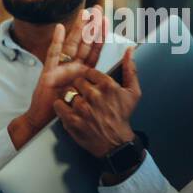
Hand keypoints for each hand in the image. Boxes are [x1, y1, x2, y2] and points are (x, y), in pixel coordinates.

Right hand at [9, 6, 104, 148]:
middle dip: (91, 26)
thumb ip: (96, 84)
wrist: (44, 120)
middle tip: (97, 8)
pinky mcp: (48, 73)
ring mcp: (60, 68)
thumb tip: (110, 78)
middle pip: (84, 43)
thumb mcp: (85, 96)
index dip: (101, 35)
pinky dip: (56, 41)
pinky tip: (59, 29)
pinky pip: (53, 55)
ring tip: (84, 13)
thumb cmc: (65, 110)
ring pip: (71, 45)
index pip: (94, 50)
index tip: (107, 20)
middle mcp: (72, 67)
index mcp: (83, 72)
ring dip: (77, 29)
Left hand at [53, 46, 141, 161]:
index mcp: (108, 86)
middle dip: (80, 88)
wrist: (115, 142)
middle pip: (78, 81)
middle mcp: (94, 95)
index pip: (90, 72)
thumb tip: (130, 50)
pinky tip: (68, 109)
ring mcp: (82, 108)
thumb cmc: (123, 116)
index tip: (93, 86)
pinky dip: (61, 106)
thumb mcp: (133, 92)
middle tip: (86, 97)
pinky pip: (59, 104)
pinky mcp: (71, 119)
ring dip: (71, 97)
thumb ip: (130, 69)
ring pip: (68, 92)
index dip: (90, 79)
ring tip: (79, 105)